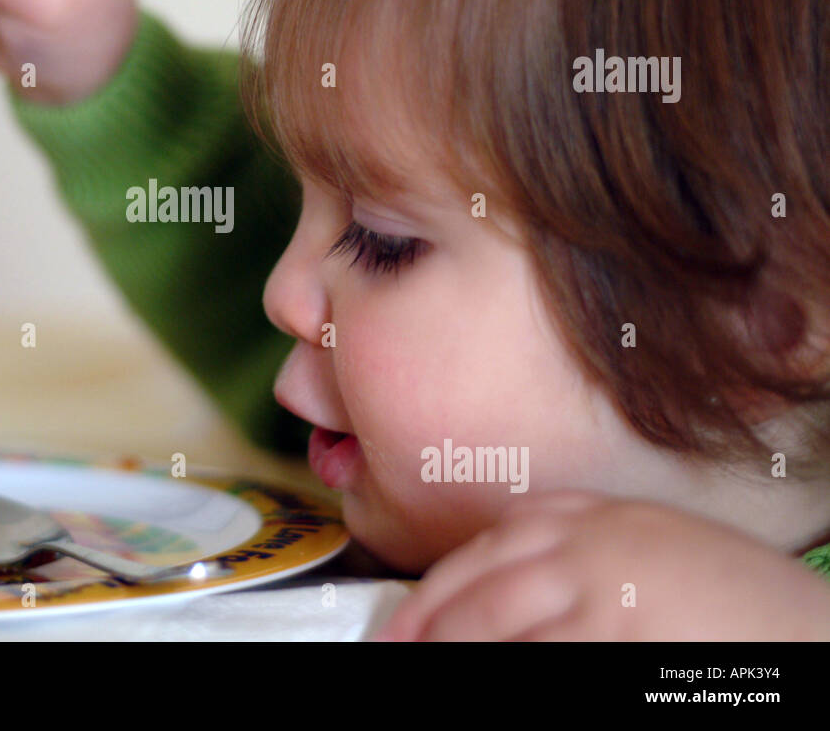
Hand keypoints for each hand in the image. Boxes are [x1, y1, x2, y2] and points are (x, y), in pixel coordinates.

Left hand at [373, 490, 829, 639]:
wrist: (805, 623)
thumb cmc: (730, 596)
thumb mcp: (644, 544)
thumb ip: (577, 551)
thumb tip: (504, 586)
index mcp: (587, 514)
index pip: (486, 545)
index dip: (436, 587)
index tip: (409, 616)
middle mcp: (581, 540)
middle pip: (474, 582)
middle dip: (425, 621)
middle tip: (396, 649)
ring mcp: (593, 585)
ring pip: (490, 622)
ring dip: (450, 646)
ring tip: (425, 664)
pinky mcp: (608, 631)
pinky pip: (535, 653)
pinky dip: (498, 664)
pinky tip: (488, 671)